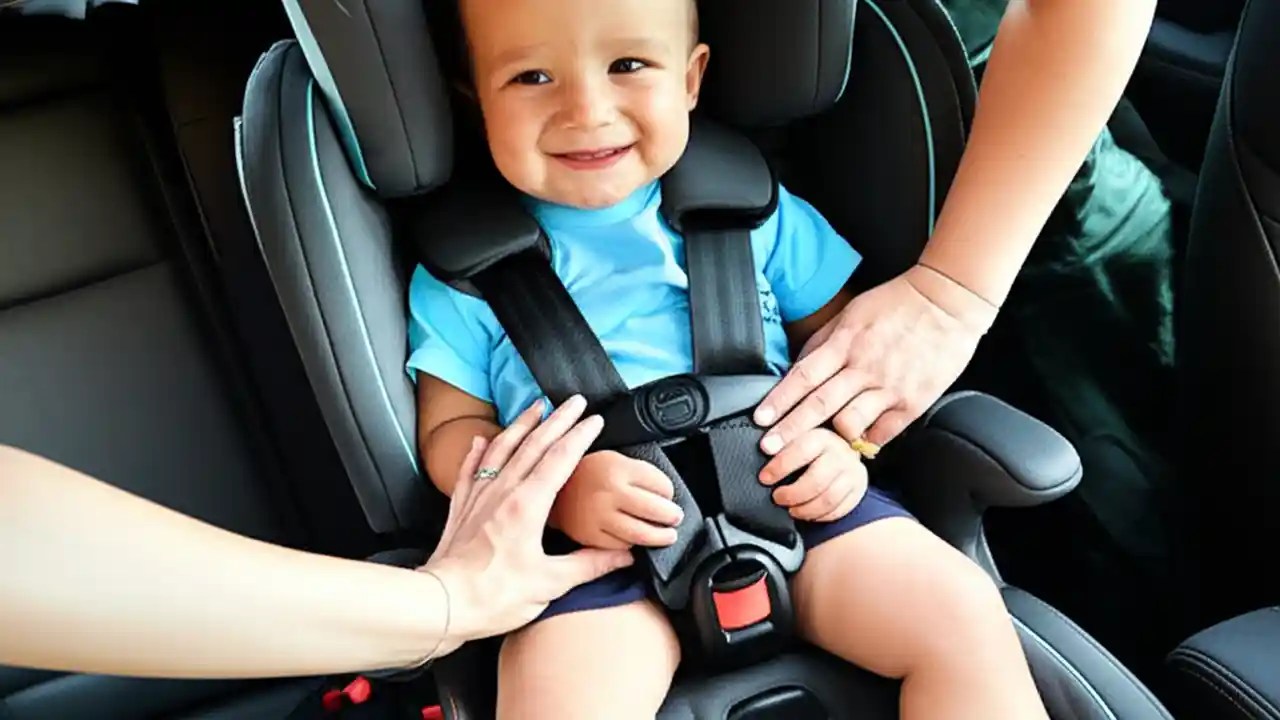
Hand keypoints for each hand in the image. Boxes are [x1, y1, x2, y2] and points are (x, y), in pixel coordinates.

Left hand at [420, 396, 635, 646]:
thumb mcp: (549, 584)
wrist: (441, 604)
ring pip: (502, 449)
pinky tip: (481, 440)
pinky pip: (471, 470)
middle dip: (557, 420)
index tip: (595, 419)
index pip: (560, 459)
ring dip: (521, 425)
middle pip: (534, 444)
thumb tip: (624, 557)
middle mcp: (503, 492)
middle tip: (574, 401)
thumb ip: (589, 565)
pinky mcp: (461, 508)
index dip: (580, 436)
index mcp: (528, 505)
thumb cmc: (492, 596)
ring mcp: (479, 497)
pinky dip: (477, 451)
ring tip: (534, 407)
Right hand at [551, 451, 683, 550]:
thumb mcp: (613, 459)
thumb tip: (667, 493)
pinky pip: (620, 547)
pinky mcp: (589, 535)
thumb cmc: (587, 473)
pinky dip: (632, 546)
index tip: (668, 494)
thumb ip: (639, 472)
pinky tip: (635, 540)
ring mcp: (599, 516)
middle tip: (675, 518)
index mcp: (617, 468)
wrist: (549, 489)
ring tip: (667, 535)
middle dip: (671, 516)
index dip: (668, 491)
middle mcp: (609, 492)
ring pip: (641, 533)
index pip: (660, 484)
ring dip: (659, 536)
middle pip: (655, 510)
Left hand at [754, 264, 995, 450]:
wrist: (948, 301)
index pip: (803, 377)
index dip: (779, 401)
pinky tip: (854, 444)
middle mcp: (864, 367)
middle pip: (819, 405)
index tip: (761, 419)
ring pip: (849, 424)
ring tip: (815, 450)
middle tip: (770, 448)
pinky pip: (882, 433)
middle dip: (790, 430)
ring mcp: (889, 386)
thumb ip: (824, 342)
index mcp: (845, 343)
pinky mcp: (912, 402)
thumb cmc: (897, 304)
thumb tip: (797, 367)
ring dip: (829, 440)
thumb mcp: (852, 313)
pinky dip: (865, 441)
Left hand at [758, 427, 866, 521]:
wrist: (838, 452)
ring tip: (791, 508)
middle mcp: (840, 451)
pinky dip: (819, 516)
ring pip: (828, 499)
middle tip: (777, 497)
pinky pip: (838, 510)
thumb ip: (782, 444)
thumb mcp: (796, 437)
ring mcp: (852, 471)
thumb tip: (760, 452)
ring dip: (805, 509)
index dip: (780, 466)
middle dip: (792, 494)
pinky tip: (807, 512)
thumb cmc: (809, 448)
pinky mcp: (858, 488)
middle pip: (817, 481)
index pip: (801, 450)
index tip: (765, 478)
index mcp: (821, 435)